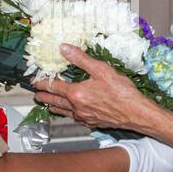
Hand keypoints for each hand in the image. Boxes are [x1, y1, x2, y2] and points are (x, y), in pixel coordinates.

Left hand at [33, 43, 158, 132]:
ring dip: (54, 107)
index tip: (35, 81)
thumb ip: (81, 59)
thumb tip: (64, 48)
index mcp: (77, 94)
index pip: (54, 87)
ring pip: (63, 112)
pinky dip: (68, 114)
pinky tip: (70, 112)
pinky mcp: (92, 123)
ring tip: (47, 105)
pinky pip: (75, 118)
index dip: (43, 83)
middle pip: (55, 102)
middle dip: (44, 97)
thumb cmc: (122, 92)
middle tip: (36, 95)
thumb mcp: (101, 70)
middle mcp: (77, 108)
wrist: (136, 113)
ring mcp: (84, 117)